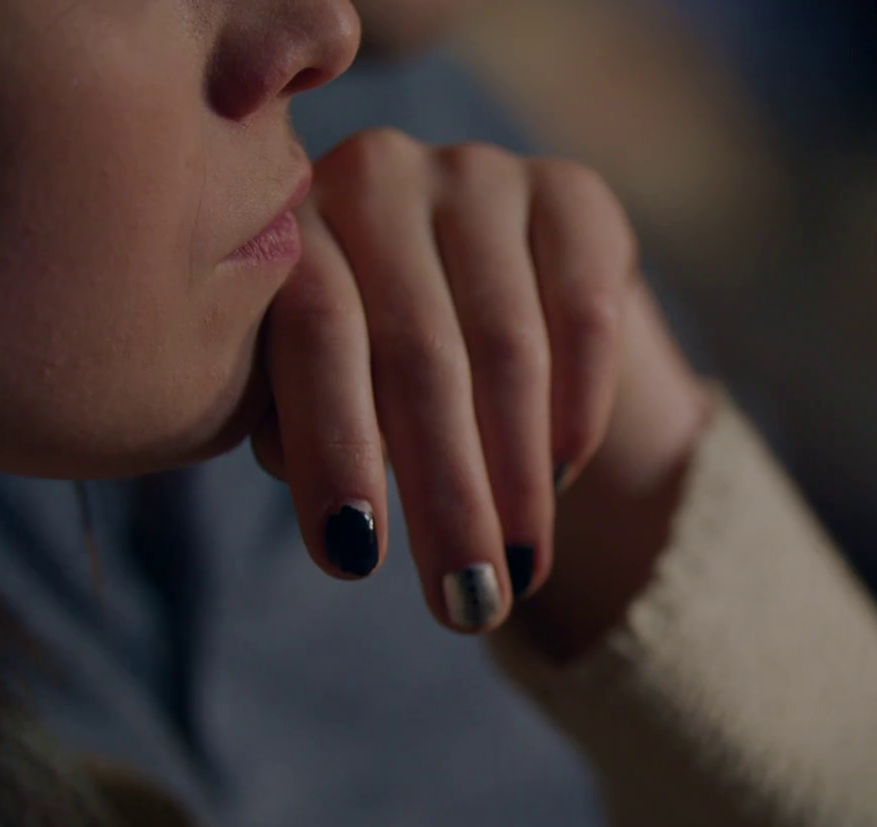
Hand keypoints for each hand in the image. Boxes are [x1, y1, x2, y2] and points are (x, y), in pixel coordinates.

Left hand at [253, 130, 700, 634]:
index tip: (354, 562)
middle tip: (461, 602)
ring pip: (508, 344)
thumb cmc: (367, 362)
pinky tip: (565, 476)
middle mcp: (377, 174)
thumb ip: (296, 426)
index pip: (314, 335)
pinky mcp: (574, 192)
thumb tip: (321, 501)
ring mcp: (480, 173)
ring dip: (518, 475)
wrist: (479, 284)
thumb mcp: (314, 393)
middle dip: (444, 493)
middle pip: (418, 350)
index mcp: (290, 222)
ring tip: (518, 569)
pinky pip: (586, 312)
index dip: (335, 450)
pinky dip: (578, 406)